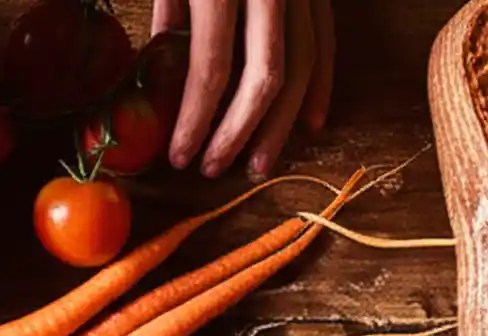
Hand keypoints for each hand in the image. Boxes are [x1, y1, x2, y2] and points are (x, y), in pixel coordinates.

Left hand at [154, 0, 334, 179]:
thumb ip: (168, 15)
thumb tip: (162, 75)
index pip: (211, 68)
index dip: (196, 119)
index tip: (179, 156)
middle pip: (264, 78)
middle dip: (238, 133)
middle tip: (213, 167)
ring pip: (302, 66)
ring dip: (281, 124)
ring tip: (259, 163)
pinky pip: (325, 41)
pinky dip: (321, 85)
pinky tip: (310, 124)